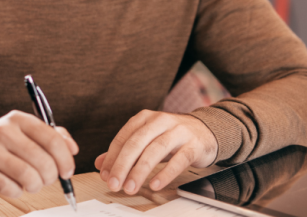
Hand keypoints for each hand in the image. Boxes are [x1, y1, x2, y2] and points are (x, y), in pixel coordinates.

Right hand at [0, 110, 78, 197]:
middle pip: (42, 160)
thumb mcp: (25, 135)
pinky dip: (16, 191)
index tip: (68, 171)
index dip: (65, 159)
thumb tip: (72, 148)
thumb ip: (52, 137)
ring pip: (28, 176)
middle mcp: (1, 130)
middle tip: (46, 180)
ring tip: (30, 184)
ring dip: (34, 186)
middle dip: (50, 176)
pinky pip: (10, 188)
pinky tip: (12, 185)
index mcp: (17, 119)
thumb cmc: (1, 148)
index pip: (51, 138)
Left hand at [95, 110, 216, 194]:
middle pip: (136, 143)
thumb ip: (124, 151)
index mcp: (144, 118)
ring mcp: (178, 132)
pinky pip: (178, 160)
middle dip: (123, 165)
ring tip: (130, 187)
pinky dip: (165, 173)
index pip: (123, 138)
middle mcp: (160, 121)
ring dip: (140, 171)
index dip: (112, 157)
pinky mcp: (193, 145)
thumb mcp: (146, 140)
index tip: (105, 175)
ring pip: (155, 151)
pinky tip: (155, 184)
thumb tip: (100, 164)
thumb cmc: (171, 137)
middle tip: (114, 184)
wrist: (206, 131)